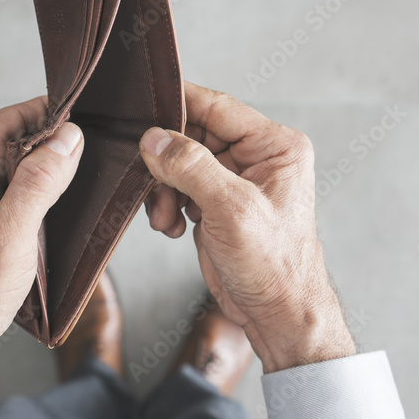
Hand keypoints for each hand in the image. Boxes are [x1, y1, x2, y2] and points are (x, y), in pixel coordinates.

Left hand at [0, 97, 83, 418]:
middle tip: (82, 152)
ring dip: (30, 167)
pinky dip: (14, 190)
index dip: (45, 111)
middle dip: (43, 140)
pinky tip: (34, 214)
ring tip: (65, 183)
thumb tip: (67, 137)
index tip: (77, 113)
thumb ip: (39, 182)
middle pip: (3, 140)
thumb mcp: (12, 237)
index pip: (9, 120)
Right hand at [140, 82, 356, 372]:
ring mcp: (236, 180)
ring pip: (180, 162)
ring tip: (165, 216)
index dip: (177, 105)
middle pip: (193, 134)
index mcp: (275, 146)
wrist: (278, 314)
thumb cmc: (275, 265)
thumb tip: (154, 138)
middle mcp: (257, 157)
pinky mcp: (217, 203)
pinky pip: (179, 187)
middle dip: (166, 161)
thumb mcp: (232, 210)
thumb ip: (192, 168)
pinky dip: (167, 204)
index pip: (217, 107)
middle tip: (150, 183)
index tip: (140, 107)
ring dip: (163, 188)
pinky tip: (172, 225)